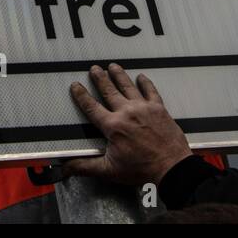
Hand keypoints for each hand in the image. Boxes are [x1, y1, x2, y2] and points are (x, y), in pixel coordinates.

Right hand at [64, 64, 192, 186]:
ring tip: (112, 66)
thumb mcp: (109, 171)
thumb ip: (85, 167)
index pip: (92, 107)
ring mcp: (143, 108)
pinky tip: (141, 77)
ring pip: (128, 86)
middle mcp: (127, 113)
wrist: (171, 167)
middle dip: (100, 78)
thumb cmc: (142, 169)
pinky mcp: (158, 108)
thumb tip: (66, 167)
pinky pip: (151, 91)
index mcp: (113, 126)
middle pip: (109, 90)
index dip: (82, 95)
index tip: (76, 86)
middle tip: (94, 69)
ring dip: (119, 75)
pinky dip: (145, 83)